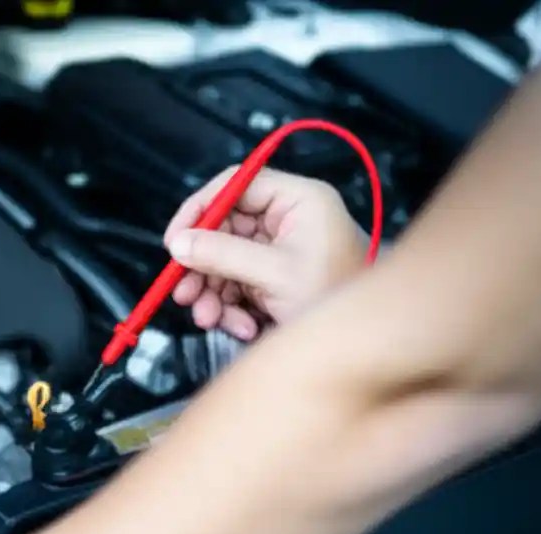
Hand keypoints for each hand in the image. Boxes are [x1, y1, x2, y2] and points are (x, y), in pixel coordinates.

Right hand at [163, 166, 366, 339]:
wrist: (365, 341)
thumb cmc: (334, 297)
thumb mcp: (274, 273)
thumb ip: (223, 255)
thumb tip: (178, 244)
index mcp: (297, 200)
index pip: (236, 185)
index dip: (200, 208)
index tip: (174, 239)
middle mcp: (287, 219)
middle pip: (224, 227)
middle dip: (202, 264)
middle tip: (183, 292)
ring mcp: (279, 249)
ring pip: (225, 259)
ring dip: (211, 292)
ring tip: (208, 318)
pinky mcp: (274, 277)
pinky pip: (237, 283)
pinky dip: (230, 306)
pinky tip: (240, 326)